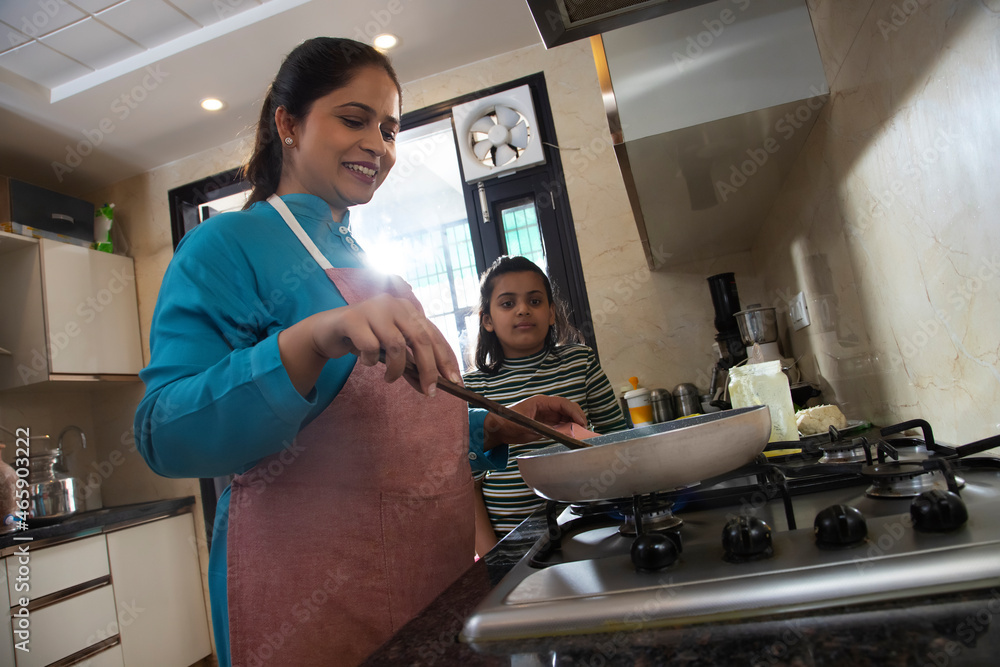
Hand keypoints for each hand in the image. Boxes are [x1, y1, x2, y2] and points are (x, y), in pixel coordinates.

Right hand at [279, 293, 459, 395]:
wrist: (327, 332)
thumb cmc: (364, 340)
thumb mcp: (390, 351)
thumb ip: (410, 364)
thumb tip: (431, 386)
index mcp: (407, 309)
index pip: (433, 334)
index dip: (446, 358)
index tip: (455, 381)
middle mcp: (393, 304)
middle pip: (420, 339)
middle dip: (428, 369)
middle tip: (430, 391)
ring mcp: (373, 308)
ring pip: (397, 345)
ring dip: (396, 369)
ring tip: (389, 378)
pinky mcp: (353, 318)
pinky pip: (371, 347)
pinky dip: (370, 360)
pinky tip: (366, 361)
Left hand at [483, 395, 586, 448]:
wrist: (497, 429)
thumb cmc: (508, 423)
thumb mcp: (528, 428)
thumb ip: (547, 431)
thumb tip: (565, 433)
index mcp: (541, 402)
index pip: (563, 403)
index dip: (574, 412)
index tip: (582, 422)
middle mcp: (545, 406)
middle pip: (567, 409)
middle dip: (577, 418)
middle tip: (584, 430)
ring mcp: (545, 414)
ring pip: (565, 416)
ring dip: (573, 424)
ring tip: (579, 434)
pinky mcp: (545, 423)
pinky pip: (560, 424)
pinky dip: (566, 429)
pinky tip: (570, 435)